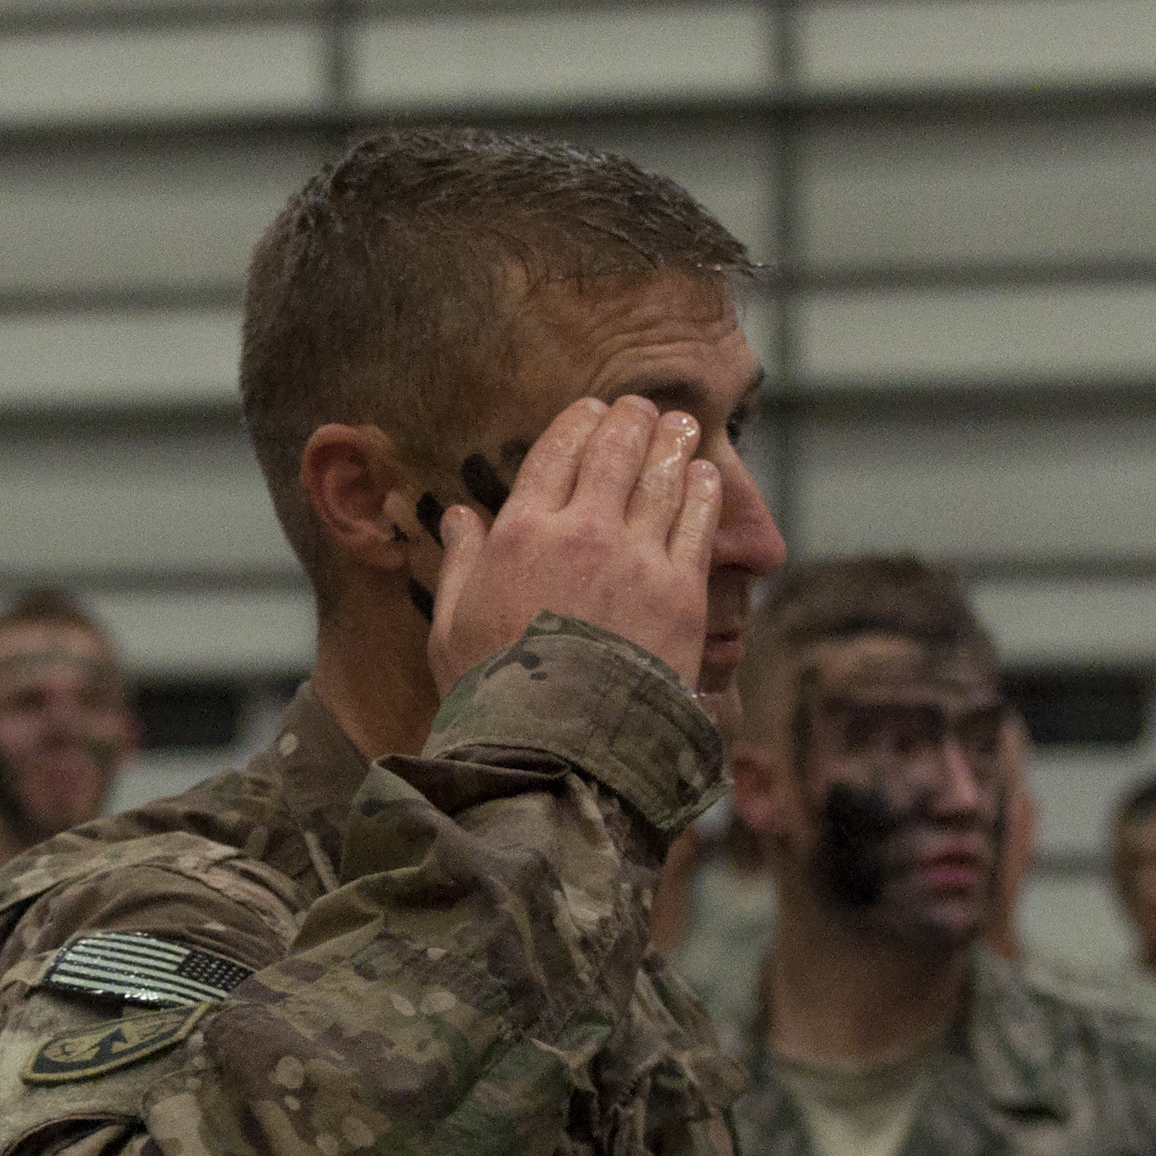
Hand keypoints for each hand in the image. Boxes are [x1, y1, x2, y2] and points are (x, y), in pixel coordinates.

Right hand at [425, 396, 719, 693]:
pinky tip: (705, 476)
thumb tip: (459, 517)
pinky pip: (697, 522)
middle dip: (631, 419)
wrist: (555, 748)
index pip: (555, 451)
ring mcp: (636, 558)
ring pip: (662, 475)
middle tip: (643, 408)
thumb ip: (460, 562)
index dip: (579, 421)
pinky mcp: (681, 592)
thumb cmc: (492, 693)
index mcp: (520, 533)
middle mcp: (582, 531)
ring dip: (673, 442)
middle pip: (615, 449)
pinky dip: (703, 490)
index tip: (592, 409)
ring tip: (682, 425)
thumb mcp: (450, 626)